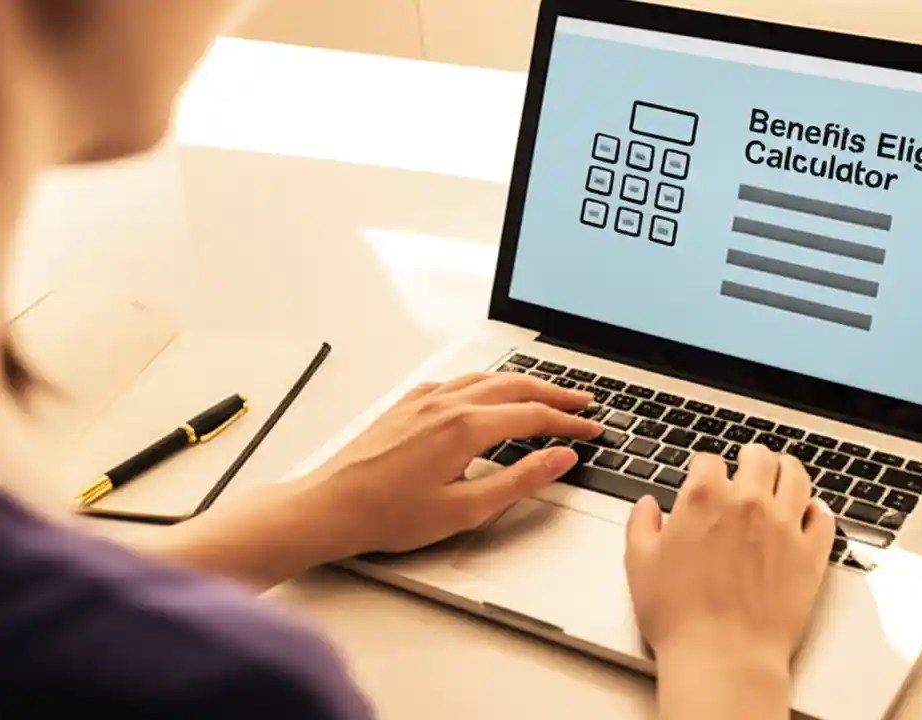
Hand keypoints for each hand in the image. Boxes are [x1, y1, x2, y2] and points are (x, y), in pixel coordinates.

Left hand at [300, 372, 602, 556]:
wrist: (329, 507)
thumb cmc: (388, 514)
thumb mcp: (467, 509)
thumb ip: (520, 480)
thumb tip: (559, 459)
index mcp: (466, 427)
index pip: (534, 416)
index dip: (570, 423)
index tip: (592, 428)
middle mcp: (446, 404)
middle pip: (516, 387)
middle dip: (555, 393)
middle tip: (583, 402)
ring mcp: (424, 400)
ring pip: (486, 378)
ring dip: (522, 383)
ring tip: (545, 391)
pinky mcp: (407, 405)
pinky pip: (456, 381)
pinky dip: (485, 383)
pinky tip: (485, 392)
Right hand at [624, 445, 833, 718]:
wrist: (723, 657)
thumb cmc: (679, 617)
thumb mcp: (639, 566)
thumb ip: (641, 526)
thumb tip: (646, 506)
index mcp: (704, 499)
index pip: (708, 461)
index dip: (704, 468)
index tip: (705, 476)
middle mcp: (748, 503)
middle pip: (758, 457)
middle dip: (750, 457)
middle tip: (748, 463)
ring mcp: (785, 525)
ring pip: (796, 476)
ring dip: (786, 469)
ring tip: (782, 471)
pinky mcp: (811, 553)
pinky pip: (824, 518)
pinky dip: (817, 510)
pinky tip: (810, 511)